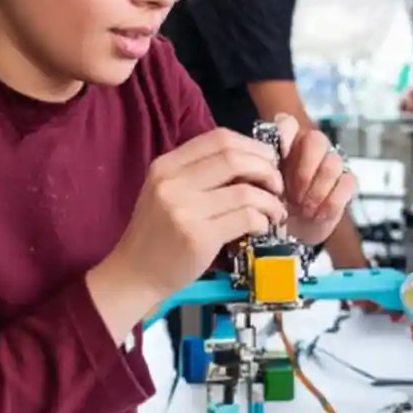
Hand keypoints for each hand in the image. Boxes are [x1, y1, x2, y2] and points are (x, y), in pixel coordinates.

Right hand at [87, 129, 287, 341]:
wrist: (135, 274)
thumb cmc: (158, 233)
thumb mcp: (167, 191)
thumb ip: (200, 173)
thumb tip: (251, 158)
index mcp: (166, 165)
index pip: (219, 138)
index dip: (252, 145)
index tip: (268, 160)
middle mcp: (172, 182)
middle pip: (234, 158)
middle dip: (266, 169)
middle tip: (277, 185)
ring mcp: (184, 209)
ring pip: (245, 191)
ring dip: (270, 200)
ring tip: (275, 211)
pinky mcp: (199, 237)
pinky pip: (245, 218)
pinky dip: (263, 220)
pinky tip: (262, 227)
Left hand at [272, 114, 355, 245]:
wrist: (290, 233)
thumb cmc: (274, 205)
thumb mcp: (259, 190)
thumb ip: (260, 172)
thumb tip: (261, 166)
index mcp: (286, 143)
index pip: (288, 123)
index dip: (285, 136)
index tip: (279, 158)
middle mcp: (311, 147)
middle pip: (316, 140)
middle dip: (304, 171)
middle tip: (293, 196)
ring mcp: (331, 163)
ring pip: (333, 163)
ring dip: (316, 190)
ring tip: (303, 209)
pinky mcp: (346, 183)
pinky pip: (346, 183)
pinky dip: (330, 202)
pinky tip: (317, 214)